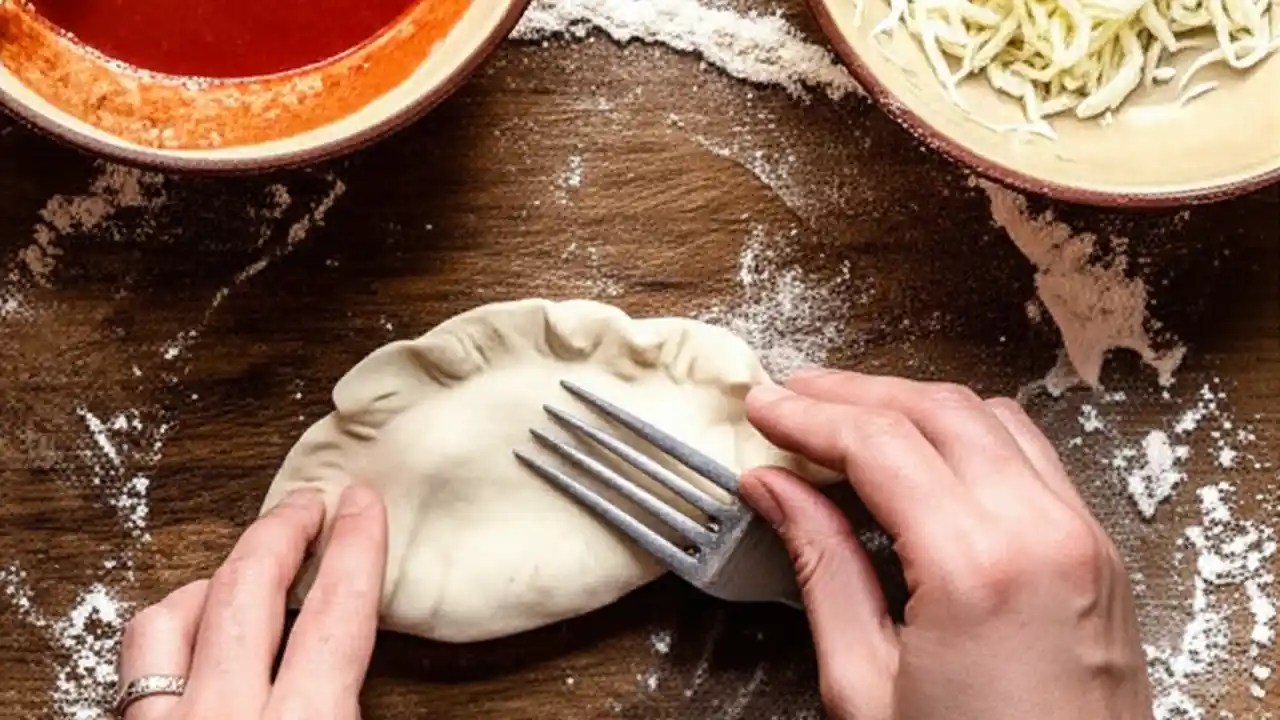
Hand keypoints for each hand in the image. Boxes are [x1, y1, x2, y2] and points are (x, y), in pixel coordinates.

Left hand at [117, 485, 387, 719]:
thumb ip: (352, 708)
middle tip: (306, 505)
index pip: (336, 615)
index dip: (355, 549)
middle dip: (281, 532)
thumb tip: (359, 675)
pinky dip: (168, 632)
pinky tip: (189, 636)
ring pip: (173, 616)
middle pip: (249, 590)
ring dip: (215, 580)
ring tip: (242, 570)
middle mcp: (224, 717)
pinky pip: (134, 665)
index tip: (361, 506)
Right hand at [738, 370, 1152, 719]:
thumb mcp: (865, 685)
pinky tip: (922, 455)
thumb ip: (821, 568)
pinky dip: (969, 435)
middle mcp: (1044, 535)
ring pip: (991, 417)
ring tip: (849, 418)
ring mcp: (1083, 541)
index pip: (880, 443)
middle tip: (793, 397)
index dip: (809, 416)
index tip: (763, 406)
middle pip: (938, 409)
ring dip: (913, 403)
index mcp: (978, 569)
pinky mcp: (1098, 556)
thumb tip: (775, 491)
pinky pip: (1031, 457)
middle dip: (854, 393)